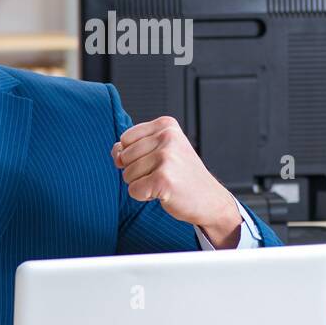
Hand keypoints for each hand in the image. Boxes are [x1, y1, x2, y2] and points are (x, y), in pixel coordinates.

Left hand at [113, 116, 241, 247]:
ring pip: (127, 174)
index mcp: (166, 125)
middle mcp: (167, 137)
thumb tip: (116, 153)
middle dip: (137, 171)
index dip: (134, 155)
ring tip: (165, 182)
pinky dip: (144, 196)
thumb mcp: (160, 151)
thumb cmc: (182, 175)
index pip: (125, 139)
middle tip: (164, 174)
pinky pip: (133, 190)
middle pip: (124, 157)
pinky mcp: (163, 179)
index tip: (158, 161)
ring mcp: (166, 157)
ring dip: (142, 184)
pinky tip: (164, 193)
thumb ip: (131, 147)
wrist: (209, 199)